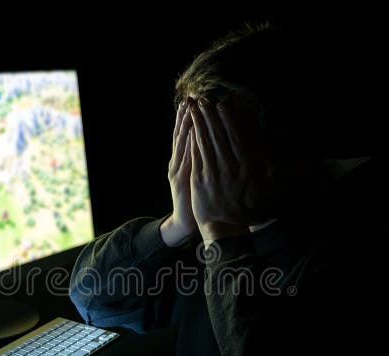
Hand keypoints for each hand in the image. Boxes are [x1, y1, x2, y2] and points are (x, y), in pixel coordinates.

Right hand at [160, 100, 196, 245]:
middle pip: (180, 136)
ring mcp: (176, 171)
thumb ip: (202, 160)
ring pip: (181, 145)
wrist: (185, 223)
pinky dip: (189, 145)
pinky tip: (193, 133)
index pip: (184, 135)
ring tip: (189, 110)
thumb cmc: (197, 200)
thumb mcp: (198, 176)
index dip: (186, 118)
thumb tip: (211, 142)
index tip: (191, 101)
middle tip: (189, 99)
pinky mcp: (179, 180)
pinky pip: (186, 159)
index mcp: (182, 161)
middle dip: (184, 117)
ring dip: (185, 126)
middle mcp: (177, 163)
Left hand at [188, 99, 273, 240]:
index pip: (238, 136)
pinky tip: (190, 126)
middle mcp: (233, 169)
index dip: (229, 118)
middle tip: (204, 98)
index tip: (224, 102)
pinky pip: (196, 154)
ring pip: (206, 142)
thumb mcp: (261, 181)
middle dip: (211, 115)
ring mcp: (215, 174)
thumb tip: (263, 134)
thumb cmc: (246, 203)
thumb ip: (261, 158)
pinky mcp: (200, 180)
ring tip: (195, 107)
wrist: (225, 226)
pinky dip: (193, 138)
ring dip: (199, 122)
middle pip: (220, 135)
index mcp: (250, 167)